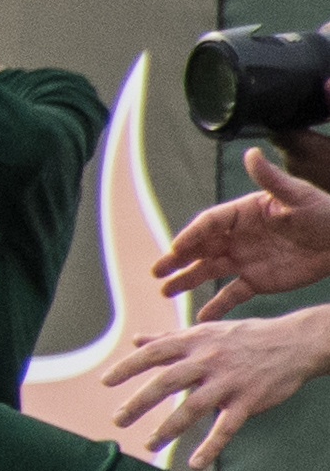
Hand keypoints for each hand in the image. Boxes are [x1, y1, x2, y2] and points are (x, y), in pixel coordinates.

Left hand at [105, 307, 329, 468]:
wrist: (294, 343)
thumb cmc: (245, 337)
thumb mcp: (206, 331)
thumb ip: (169, 338)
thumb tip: (136, 339)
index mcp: (195, 341)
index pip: (154, 353)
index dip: (128, 367)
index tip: (106, 382)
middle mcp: (208, 360)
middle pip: (166, 382)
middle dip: (139, 402)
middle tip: (118, 419)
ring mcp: (229, 381)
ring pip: (193, 408)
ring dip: (168, 428)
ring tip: (149, 444)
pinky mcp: (248, 401)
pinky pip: (226, 428)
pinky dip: (211, 447)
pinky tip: (195, 463)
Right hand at [155, 145, 329, 314]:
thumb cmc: (323, 212)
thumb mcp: (297, 195)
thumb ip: (270, 178)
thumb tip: (251, 152)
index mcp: (242, 213)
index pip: (209, 224)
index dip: (192, 236)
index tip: (176, 249)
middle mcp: (237, 236)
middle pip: (201, 247)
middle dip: (178, 259)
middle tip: (157, 271)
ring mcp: (245, 259)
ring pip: (209, 270)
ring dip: (187, 280)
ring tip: (165, 291)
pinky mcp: (257, 280)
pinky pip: (232, 294)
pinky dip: (217, 305)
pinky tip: (202, 318)